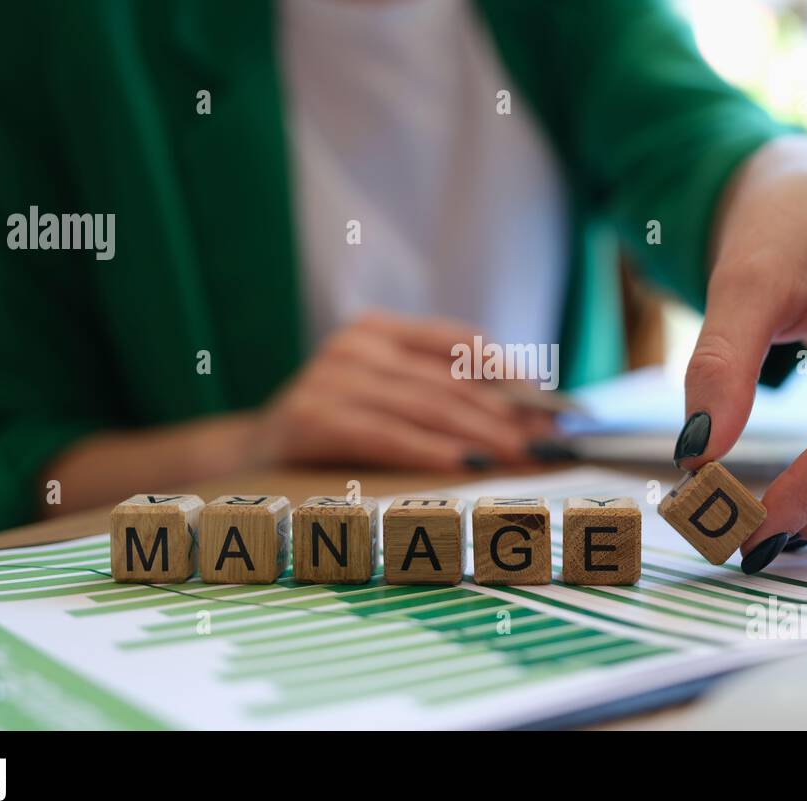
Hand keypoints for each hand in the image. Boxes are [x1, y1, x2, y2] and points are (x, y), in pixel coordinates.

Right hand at [255, 311, 552, 470]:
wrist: (247, 457)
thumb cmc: (337, 433)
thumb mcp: (389, 401)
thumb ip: (446, 398)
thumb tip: (535, 420)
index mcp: (379, 330)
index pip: (462, 342)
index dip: (515, 376)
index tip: (559, 409)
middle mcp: (355, 345)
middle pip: (451, 378)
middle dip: (509, 415)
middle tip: (551, 445)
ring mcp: (330, 377)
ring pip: (426, 405)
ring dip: (482, 435)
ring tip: (523, 459)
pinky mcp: (312, 416)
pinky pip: (387, 433)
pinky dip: (432, 450)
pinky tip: (468, 466)